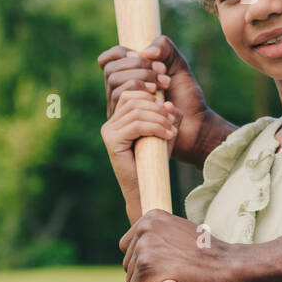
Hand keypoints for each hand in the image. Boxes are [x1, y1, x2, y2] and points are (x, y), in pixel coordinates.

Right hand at [98, 36, 212, 163]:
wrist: (187, 155)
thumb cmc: (182, 118)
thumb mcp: (177, 80)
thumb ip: (166, 54)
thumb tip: (147, 51)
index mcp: (122, 91)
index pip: (111, 60)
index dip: (132, 58)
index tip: (162, 71)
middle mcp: (111, 106)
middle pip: (121, 80)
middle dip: (150, 83)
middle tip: (170, 99)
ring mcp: (110, 125)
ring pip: (132, 103)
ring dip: (158, 112)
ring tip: (171, 124)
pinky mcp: (112, 140)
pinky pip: (135, 123)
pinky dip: (156, 126)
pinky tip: (168, 134)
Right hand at [99, 88, 178, 218]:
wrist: (146, 188)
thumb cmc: (154, 160)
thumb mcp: (164, 133)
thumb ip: (167, 116)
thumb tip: (169, 103)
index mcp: (118, 119)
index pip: (132, 94)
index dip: (150, 94)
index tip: (169, 106)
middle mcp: (110, 124)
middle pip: (134, 101)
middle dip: (158, 108)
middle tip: (172, 121)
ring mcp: (109, 132)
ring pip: (136, 112)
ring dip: (159, 119)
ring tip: (171, 130)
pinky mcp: (112, 141)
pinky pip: (136, 125)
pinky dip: (155, 127)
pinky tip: (167, 135)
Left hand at [120, 209, 239, 281]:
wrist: (227, 267)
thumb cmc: (209, 255)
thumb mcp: (181, 232)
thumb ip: (159, 236)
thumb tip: (139, 246)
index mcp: (151, 217)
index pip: (128, 246)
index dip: (142, 261)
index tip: (162, 268)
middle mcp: (145, 228)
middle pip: (128, 263)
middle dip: (144, 275)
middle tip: (169, 279)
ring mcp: (145, 247)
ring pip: (131, 278)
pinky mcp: (147, 268)